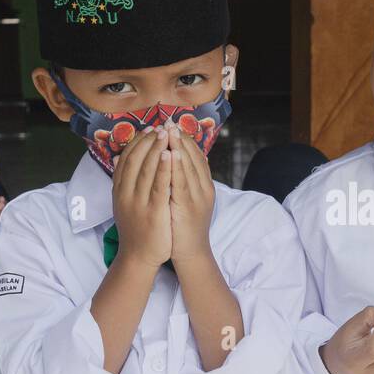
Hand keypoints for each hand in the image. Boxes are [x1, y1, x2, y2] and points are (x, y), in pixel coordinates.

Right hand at [111, 126, 171, 268]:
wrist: (138, 256)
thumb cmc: (136, 228)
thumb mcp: (124, 202)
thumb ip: (123, 181)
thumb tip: (119, 158)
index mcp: (119, 189)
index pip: (126, 158)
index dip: (137, 142)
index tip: (148, 129)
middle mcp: (125, 192)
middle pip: (136, 159)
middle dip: (149, 140)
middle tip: (161, 126)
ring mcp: (138, 201)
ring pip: (147, 169)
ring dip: (157, 148)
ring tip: (166, 132)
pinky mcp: (153, 211)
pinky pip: (159, 186)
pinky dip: (164, 168)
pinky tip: (171, 155)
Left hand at [165, 121, 215, 264]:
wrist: (190, 253)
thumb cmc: (184, 227)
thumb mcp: (185, 199)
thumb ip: (181, 181)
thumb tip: (173, 161)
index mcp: (203, 184)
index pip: (195, 155)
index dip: (184, 139)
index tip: (172, 125)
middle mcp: (204, 187)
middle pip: (193, 157)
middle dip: (180, 137)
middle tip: (168, 121)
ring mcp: (198, 196)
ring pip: (189, 166)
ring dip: (179, 146)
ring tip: (169, 130)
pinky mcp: (188, 206)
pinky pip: (182, 182)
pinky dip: (177, 166)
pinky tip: (171, 153)